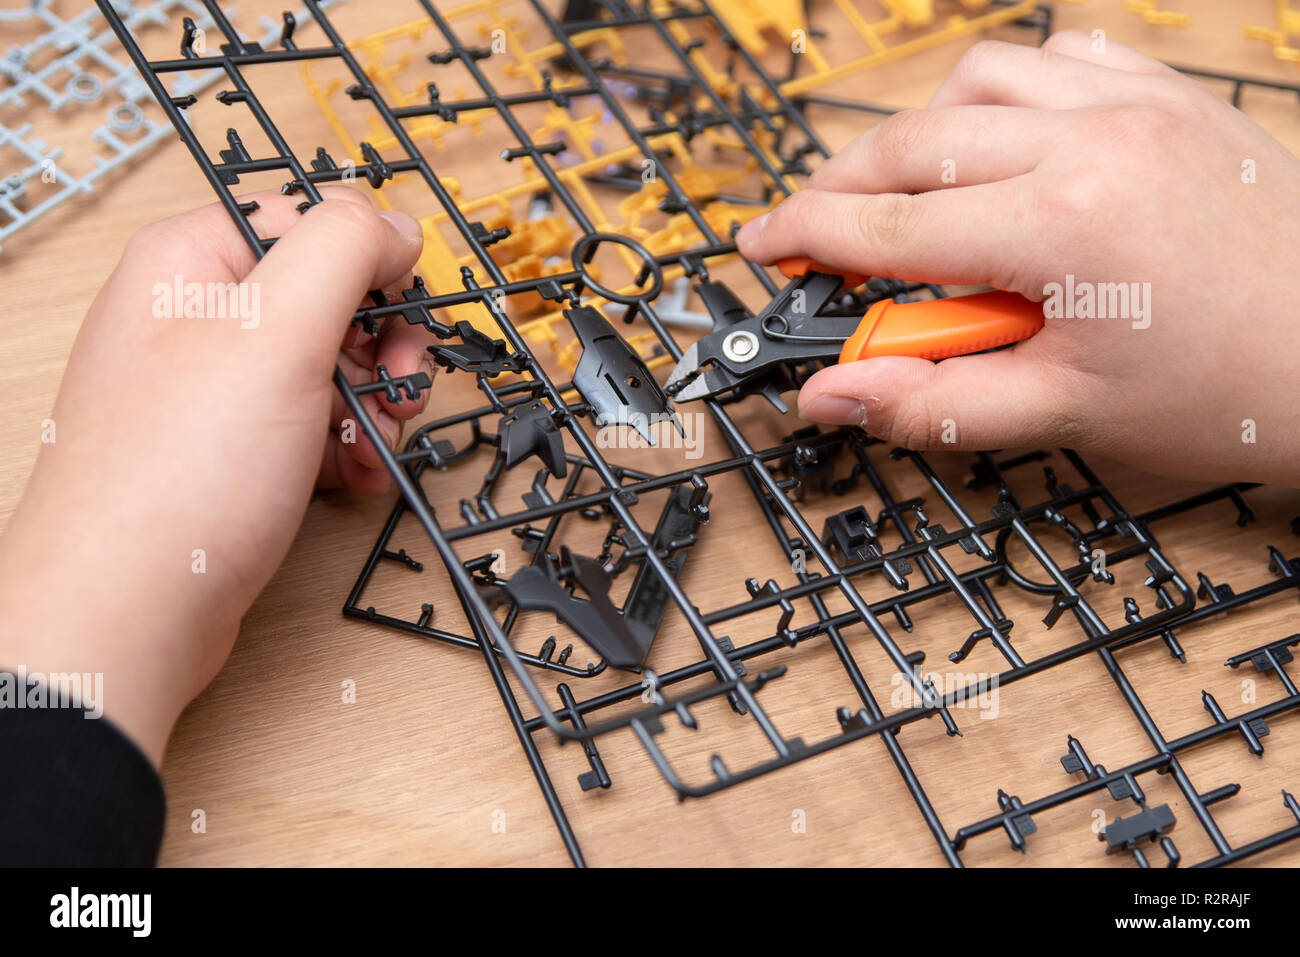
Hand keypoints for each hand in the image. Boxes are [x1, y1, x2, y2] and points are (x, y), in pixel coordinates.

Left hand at [0, 188, 426, 763]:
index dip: (372, 263)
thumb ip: (343, 252)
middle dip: (382, 346)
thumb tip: (392, 223)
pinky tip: (358, 477)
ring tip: (377, 446)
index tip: (405, 315)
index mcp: (190, 265)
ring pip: (329, 367)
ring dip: (374, 405)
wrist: (125, 614)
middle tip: (398, 389)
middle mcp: (195, 321)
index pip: (309, 221)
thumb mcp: (275, 333)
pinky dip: (350, 449)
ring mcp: (213, 391)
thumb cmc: (175, 479)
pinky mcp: (231, 453)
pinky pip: (312, 426)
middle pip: (328, 297)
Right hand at [737, 31, 1299, 486]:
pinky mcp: (1173, 96)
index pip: (887, 222)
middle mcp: (1097, 139)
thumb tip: (830, 396)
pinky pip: (1062, 59)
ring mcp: (1140, 104)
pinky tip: (1006, 149)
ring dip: (923, 133)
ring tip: (914, 197)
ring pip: (980, 79)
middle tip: (819, 235)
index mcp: (1064, 225)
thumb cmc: (1227, 394)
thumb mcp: (1061, 414)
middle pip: (914, 138)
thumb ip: (927, 400)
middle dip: (844, 185)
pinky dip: (1009, 96)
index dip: (806, 234)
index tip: (763, 246)